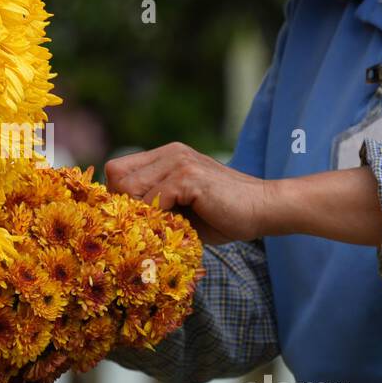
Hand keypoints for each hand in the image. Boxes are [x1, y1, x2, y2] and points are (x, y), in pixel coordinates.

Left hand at [104, 142, 269, 244]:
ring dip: (140, 214)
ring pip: (130, 188)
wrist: (264, 209)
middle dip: (124, 206)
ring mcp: (179, 161)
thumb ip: (153, 208)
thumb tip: (121, 224)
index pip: (117, 170)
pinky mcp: (188, 176)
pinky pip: (153, 199)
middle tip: (144, 227)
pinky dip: (158, 218)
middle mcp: (170, 153)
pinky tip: (176, 227)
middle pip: (116, 176)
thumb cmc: (223, 216)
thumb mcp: (180, 210)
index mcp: (166, 156)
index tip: (133, 220)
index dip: (118, 197)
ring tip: (160, 229)